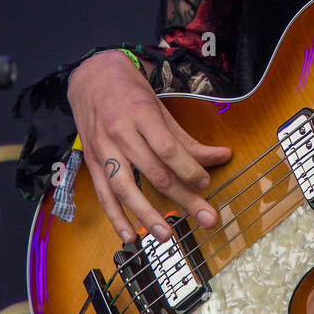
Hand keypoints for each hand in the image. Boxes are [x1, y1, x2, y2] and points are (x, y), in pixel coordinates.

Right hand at [67, 50, 231, 243]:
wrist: (92, 78)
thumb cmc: (131, 93)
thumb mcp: (161, 109)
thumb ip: (187, 139)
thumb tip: (222, 156)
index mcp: (142, 114)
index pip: (168, 148)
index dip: (189, 169)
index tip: (205, 183)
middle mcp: (120, 132)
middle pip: (154, 172)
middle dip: (183, 198)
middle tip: (205, 218)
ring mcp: (103, 149)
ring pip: (125, 188)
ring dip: (147, 215)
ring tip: (167, 235)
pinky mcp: (91, 162)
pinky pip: (103, 194)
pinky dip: (115, 217)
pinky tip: (130, 235)